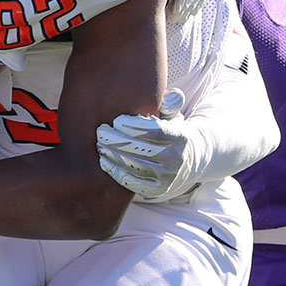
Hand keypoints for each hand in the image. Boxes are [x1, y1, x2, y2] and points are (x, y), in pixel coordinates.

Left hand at [96, 90, 211, 200]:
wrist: (185, 161)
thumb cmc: (170, 132)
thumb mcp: (174, 117)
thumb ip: (170, 104)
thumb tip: (171, 95)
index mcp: (180, 137)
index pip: (154, 131)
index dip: (133, 125)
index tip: (116, 120)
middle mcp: (176, 159)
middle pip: (140, 149)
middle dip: (116, 139)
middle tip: (100, 132)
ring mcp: (166, 177)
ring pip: (134, 165)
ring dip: (112, 154)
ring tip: (99, 145)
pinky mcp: (156, 190)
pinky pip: (132, 181)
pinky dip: (115, 171)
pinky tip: (104, 160)